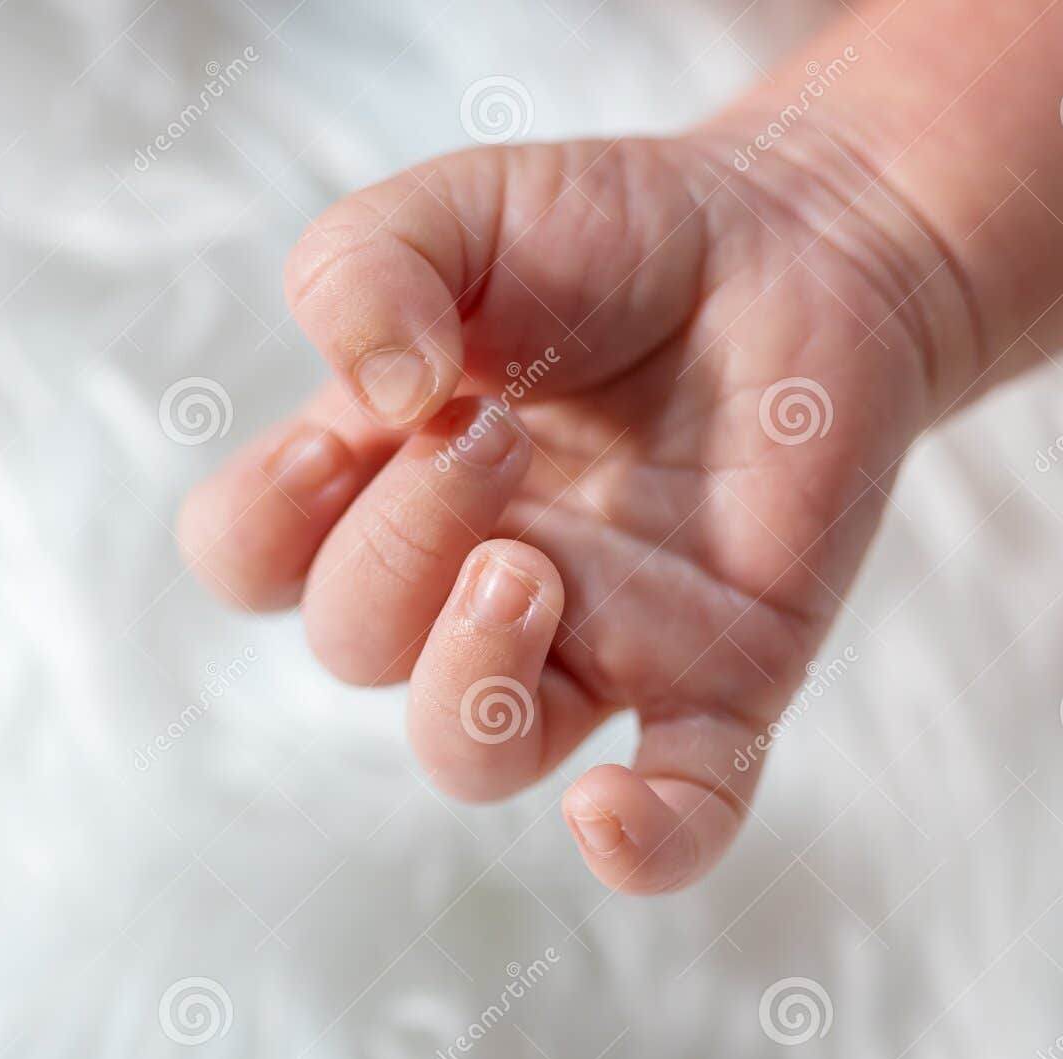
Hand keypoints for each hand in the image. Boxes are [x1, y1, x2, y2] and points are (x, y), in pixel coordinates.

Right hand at [178, 128, 963, 893]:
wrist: (809, 241)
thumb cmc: (623, 235)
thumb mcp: (464, 208)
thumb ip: (368, 267)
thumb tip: (370, 399)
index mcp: (389, 477)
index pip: (254, 564)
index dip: (263, 522)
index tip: (343, 431)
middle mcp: (477, 574)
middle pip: (359, 649)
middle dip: (396, 552)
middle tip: (493, 436)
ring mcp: (602, 634)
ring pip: (474, 753)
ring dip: (471, 683)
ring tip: (529, 567)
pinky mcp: (727, 670)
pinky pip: (685, 810)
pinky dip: (646, 846)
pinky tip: (609, 816)